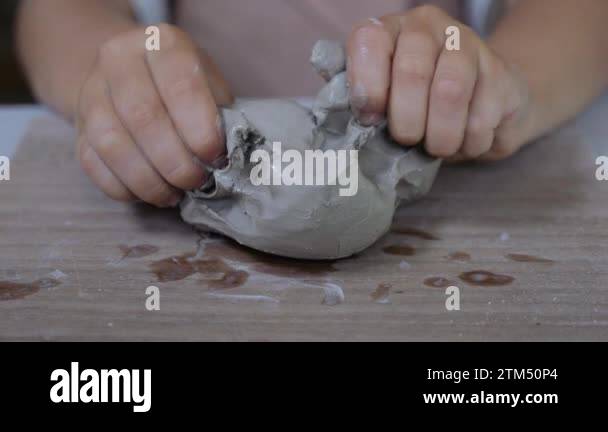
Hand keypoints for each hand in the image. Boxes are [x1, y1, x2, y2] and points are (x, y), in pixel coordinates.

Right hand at [76, 24, 232, 206]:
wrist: (127, 76)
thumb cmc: (182, 86)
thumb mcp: (210, 85)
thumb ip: (220, 115)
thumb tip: (229, 160)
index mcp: (160, 44)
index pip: (180, 85)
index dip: (199, 128)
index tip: (215, 156)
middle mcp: (117, 61)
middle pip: (142, 117)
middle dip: (176, 161)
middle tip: (197, 181)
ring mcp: (91, 94)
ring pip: (113, 144)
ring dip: (149, 180)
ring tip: (175, 194)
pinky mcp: (78, 129)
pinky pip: (94, 165)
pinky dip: (125, 188)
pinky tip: (150, 193)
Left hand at [347, 5, 531, 160]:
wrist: (480, 102)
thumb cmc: (418, 106)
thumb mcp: (382, 103)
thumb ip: (358, 104)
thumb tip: (336, 123)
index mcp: (387, 31)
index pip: (369, 41)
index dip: (367, 86)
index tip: (370, 118)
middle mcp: (426, 27)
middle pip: (412, 72)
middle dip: (406, 122)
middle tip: (408, 140)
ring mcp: (468, 44)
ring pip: (450, 92)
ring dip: (441, 136)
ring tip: (438, 146)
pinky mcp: (501, 71)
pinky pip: (482, 116)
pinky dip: (470, 142)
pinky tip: (466, 140)